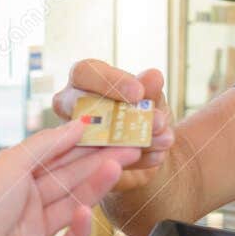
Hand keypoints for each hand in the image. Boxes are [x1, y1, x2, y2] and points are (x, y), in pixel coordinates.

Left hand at [0, 120, 137, 235]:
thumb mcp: (12, 162)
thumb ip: (47, 144)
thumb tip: (76, 125)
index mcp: (15, 179)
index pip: (58, 159)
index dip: (85, 146)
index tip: (113, 134)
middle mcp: (24, 205)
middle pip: (69, 182)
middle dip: (100, 164)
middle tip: (131, 150)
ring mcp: (32, 235)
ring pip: (71, 209)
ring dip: (94, 189)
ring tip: (117, 170)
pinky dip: (78, 231)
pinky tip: (86, 213)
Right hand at [52, 61, 173, 195]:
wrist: (147, 136)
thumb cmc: (143, 105)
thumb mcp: (150, 95)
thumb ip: (149, 88)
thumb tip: (154, 77)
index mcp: (82, 78)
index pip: (85, 73)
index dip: (110, 83)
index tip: (139, 93)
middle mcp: (70, 105)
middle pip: (80, 107)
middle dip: (121, 116)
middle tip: (156, 122)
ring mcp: (72, 135)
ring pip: (92, 139)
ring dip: (132, 141)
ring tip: (164, 140)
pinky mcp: (83, 161)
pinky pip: (103, 162)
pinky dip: (133, 160)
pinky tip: (156, 155)